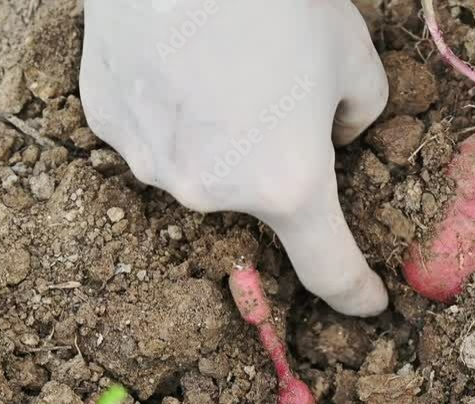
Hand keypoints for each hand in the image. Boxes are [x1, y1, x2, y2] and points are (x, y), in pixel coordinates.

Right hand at [79, 0, 388, 315]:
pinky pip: (151, 131)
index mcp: (286, 183)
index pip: (328, 267)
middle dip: (272, 156)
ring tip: (217, 63)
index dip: (354, 290)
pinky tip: (173, 57)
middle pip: (256, 195)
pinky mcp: (106, 123)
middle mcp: (212, 191)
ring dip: (216, 133)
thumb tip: (334, 137)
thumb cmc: (278, 1)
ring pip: (198, 163)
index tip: (367, 302)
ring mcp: (150, 161)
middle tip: (271, 87)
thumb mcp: (354, 56)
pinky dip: (169, 108)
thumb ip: (360, 116)